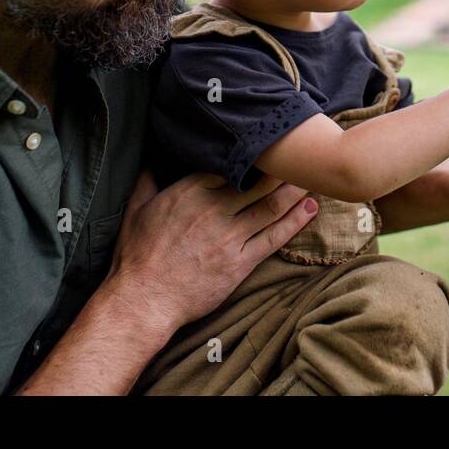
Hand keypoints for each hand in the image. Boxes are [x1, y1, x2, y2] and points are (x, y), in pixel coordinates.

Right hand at [105, 171, 316, 331]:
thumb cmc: (137, 256)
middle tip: (301, 156)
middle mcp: (214, 209)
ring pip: (271, 206)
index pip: (229, 165)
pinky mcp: (241, 262)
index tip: (268, 148)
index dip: (251, 156)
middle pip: (257, 182)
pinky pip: (274, 237)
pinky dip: (295, 221)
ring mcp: (230, 236)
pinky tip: (310, 208)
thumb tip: (149, 161)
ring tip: (313, 176)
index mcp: (190, 191)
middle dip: (281, 168)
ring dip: (294, 191)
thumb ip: (145, 182)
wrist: (145, 299)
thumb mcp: (135, 211)